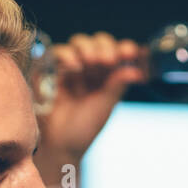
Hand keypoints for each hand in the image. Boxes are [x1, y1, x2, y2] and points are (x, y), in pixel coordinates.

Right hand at [32, 31, 145, 184]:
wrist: (59, 144)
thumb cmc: (83, 129)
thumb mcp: (104, 106)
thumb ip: (117, 85)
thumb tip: (137, 71)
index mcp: (107, 76)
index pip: (117, 53)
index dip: (124, 48)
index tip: (130, 53)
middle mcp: (90, 69)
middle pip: (98, 43)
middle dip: (104, 47)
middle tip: (108, 60)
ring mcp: (71, 68)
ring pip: (79, 43)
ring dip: (87, 48)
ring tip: (91, 62)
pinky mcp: (51, 70)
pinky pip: (57, 52)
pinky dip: (67, 55)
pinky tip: (74, 66)